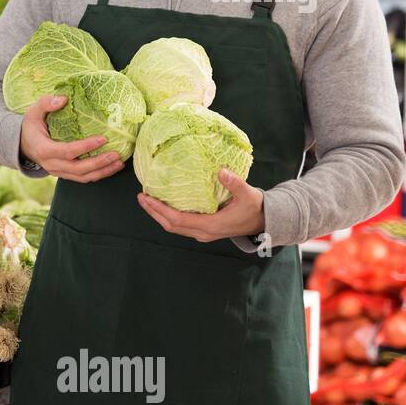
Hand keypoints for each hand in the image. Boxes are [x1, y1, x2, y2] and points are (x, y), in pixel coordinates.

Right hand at [19, 94, 123, 183]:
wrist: (22, 146)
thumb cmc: (30, 127)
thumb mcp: (33, 112)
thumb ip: (46, 103)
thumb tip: (64, 99)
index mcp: (44, 149)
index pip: (68, 151)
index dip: (86, 147)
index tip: (103, 139)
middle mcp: (52, 164)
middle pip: (78, 169)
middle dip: (99, 163)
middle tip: (117, 154)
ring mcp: (58, 172)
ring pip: (82, 177)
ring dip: (102, 172)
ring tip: (119, 163)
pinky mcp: (64, 174)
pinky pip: (82, 178)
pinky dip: (98, 175)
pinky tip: (111, 167)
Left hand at [137, 169, 265, 242]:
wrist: (264, 222)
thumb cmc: (255, 208)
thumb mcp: (248, 194)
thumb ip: (235, 183)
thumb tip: (221, 171)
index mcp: (210, 225)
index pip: (177, 220)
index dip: (160, 210)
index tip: (146, 198)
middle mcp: (203, 232)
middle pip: (170, 225)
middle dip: (153, 212)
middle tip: (141, 198)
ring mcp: (202, 233)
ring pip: (174, 228)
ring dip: (159, 215)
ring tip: (147, 201)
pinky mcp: (203, 231)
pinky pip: (180, 226)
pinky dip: (168, 216)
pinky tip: (163, 206)